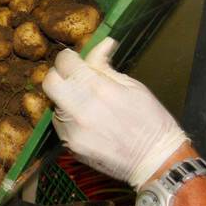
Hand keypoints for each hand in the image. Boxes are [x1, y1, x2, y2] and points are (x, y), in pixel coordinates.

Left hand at [42, 37, 188, 189]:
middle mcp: (79, 109)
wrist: (155, 162)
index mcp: (98, 89)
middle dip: (60, 75)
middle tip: (74, 78)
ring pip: (54, 105)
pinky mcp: (70, 147)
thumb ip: (106, 66)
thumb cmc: (151, 121)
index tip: (76, 61)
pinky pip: (61, 126)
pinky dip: (69, 119)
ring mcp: (72, 131)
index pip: (64, 63)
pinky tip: (88, 122)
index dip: (69, 58)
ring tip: (87, 104)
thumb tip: (101, 44)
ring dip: (65, 99)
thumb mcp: (133, 86)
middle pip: (49, 82)